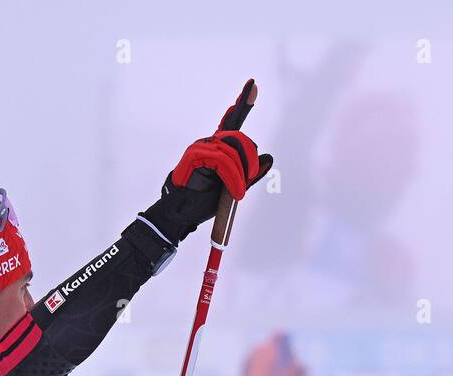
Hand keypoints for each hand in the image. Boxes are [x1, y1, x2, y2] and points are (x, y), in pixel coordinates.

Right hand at [140, 79, 272, 244]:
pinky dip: (233, 178)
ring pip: (234, 150)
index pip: (233, 121)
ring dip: (241, 174)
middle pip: (241, 139)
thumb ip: (251, 174)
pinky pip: (224, 161)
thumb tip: (269, 157)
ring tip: (237, 191)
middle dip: (249, 162)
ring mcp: (201, 146)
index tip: (253, 84)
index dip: (243, 103)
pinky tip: (234, 191)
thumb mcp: (235, 187)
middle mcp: (210, 142)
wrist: (183, 213)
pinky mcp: (195, 154)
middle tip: (245, 184)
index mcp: (219, 147)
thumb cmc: (205, 201)